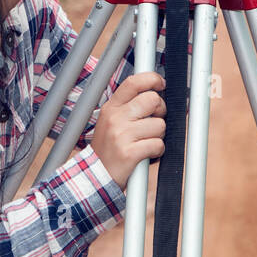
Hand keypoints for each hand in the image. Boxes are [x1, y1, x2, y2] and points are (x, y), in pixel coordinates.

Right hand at [92, 72, 165, 188]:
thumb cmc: (108, 149)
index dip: (152, 79)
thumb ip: (129, 106)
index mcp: (111, 108)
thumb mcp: (111, 121)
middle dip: (160, 111)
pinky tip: (147, 154)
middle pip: (152, 100)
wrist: (95, 176)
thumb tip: (156, 93)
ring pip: (159, 125)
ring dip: (159, 135)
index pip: (133, 82)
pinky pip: (158, 145)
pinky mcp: (129, 153)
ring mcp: (122, 135)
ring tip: (146, 142)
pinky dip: (158, 151)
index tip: (161, 84)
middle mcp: (115, 118)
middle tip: (153, 122)